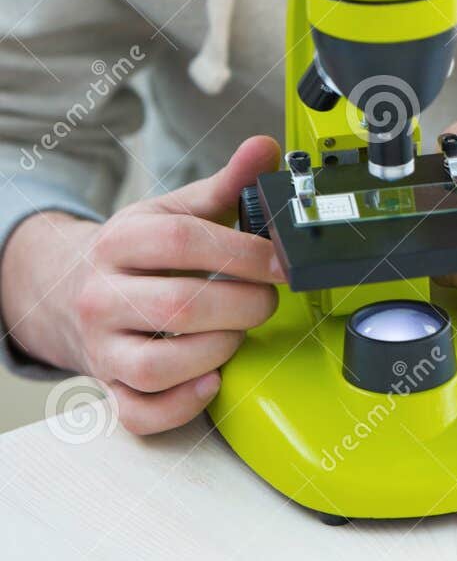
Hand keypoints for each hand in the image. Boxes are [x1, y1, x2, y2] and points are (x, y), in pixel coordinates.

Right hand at [1, 137, 281, 433]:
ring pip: (159, 366)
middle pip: (178, 307)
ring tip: (237, 331)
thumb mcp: (173, 210)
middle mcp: (102, 296)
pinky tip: (211, 379)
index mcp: (120, 242)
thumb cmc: (136, 253)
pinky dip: (182, 404)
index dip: (242, 252)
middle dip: (242, 305)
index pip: (182, 243)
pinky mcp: (109, 387)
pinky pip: (141, 412)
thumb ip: (225, 184)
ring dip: (217, 351)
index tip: (279, 262)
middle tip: (266, 299)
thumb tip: (264, 148)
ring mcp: (102, 347)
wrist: (73, 290)